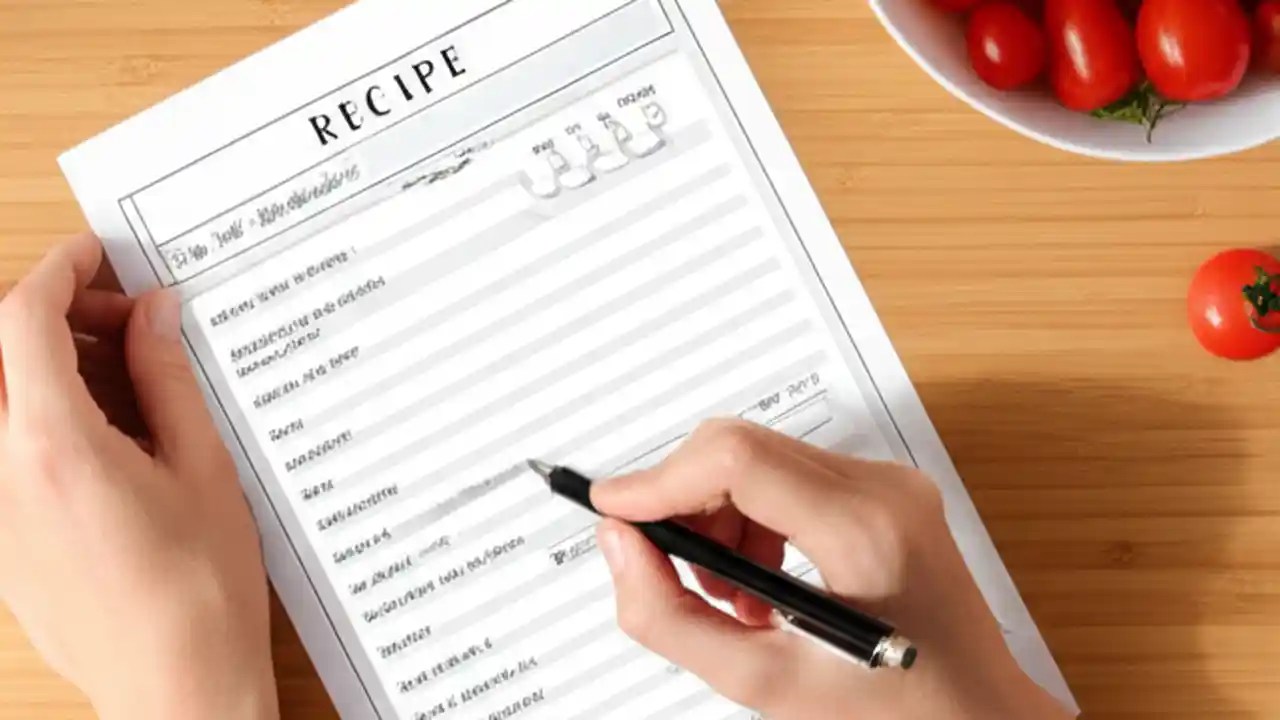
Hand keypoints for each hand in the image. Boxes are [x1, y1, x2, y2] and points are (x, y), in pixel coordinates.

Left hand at [0, 235, 277, 719]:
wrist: (176, 686)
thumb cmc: (201, 590)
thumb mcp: (201, 466)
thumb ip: (168, 378)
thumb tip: (154, 314)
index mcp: (54, 449)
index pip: (21, 321)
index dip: (58, 272)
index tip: (94, 257)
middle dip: (49, 315)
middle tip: (122, 318)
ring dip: (41, 365)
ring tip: (121, 373)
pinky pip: (0, 450)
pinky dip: (36, 415)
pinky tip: (104, 430)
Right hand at [592, 420, 1070, 719]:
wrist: (978, 717)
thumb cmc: (897, 713)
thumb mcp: (767, 685)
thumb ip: (672, 618)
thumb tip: (620, 546)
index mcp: (865, 529)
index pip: (737, 459)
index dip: (660, 478)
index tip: (614, 509)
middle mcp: (882, 487)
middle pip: (742, 448)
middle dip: (685, 502)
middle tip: (668, 570)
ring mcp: (887, 484)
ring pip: (758, 459)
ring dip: (717, 518)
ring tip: (726, 600)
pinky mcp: (882, 492)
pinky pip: (786, 479)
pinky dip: (751, 522)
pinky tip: (758, 587)